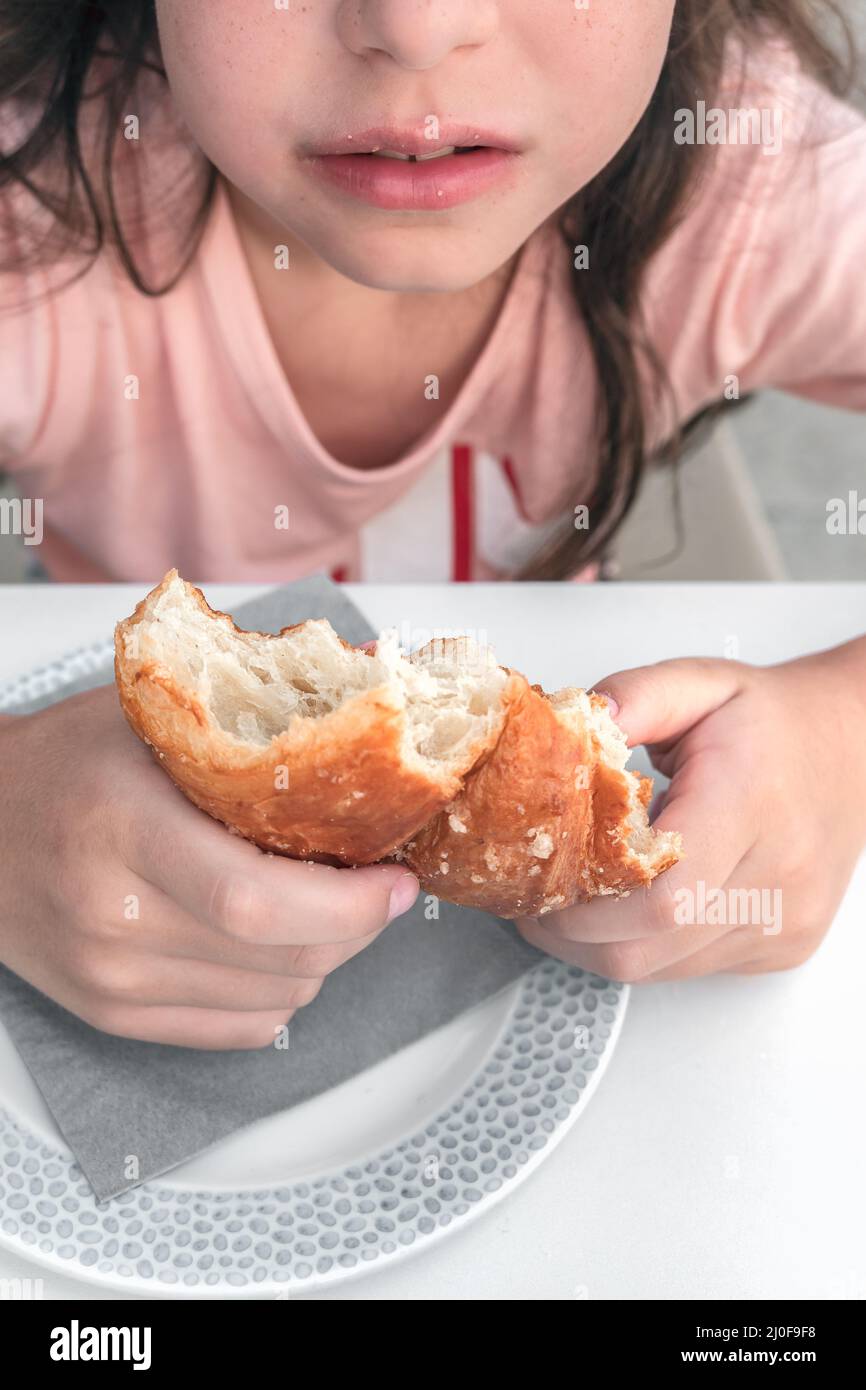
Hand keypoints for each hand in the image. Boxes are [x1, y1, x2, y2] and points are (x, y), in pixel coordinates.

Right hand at [0, 686, 418, 1046]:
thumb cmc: (64, 765)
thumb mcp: (146, 716)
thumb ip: (252, 705)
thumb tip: (374, 667)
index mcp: (125, 828)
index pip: (256, 899)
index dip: (348, 903)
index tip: (395, 880)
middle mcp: (115, 917)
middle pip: (280, 958)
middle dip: (358, 928)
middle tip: (379, 890)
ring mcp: (112, 978)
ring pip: (275, 1000)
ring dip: (326, 958)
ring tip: (325, 907)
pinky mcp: (115, 1015)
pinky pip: (241, 1030)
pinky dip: (282, 994)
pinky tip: (276, 945)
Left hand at [516, 642, 865, 980]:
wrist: (854, 748)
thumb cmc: (773, 723)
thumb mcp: (699, 683)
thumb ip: (633, 697)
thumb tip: (577, 722)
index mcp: (751, 804)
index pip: (659, 898)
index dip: (582, 907)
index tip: (539, 882)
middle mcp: (779, 877)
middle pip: (646, 949)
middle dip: (571, 934)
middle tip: (535, 896)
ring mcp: (784, 923)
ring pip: (659, 970)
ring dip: (601, 943)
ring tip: (578, 896)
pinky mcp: (782, 948)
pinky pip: (688, 969)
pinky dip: (646, 945)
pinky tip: (634, 904)